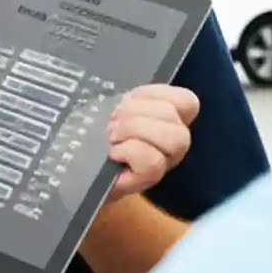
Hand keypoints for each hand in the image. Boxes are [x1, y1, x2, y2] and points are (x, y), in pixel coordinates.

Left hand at [104, 84, 199, 203]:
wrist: (85, 171)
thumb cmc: (102, 137)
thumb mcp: (117, 111)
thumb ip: (129, 102)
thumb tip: (125, 102)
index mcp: (170, 117)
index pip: (186, 101)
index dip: (157, 94)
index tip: (128, 99)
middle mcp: (174, 139)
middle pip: (174, 116)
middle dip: (137, 112)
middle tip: (113, 121)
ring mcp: (166, 161)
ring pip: (174, 139)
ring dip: (136, 129)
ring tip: (112, 135)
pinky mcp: (151, 179)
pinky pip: (153, 161)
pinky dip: (130, 151)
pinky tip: (114, 152)